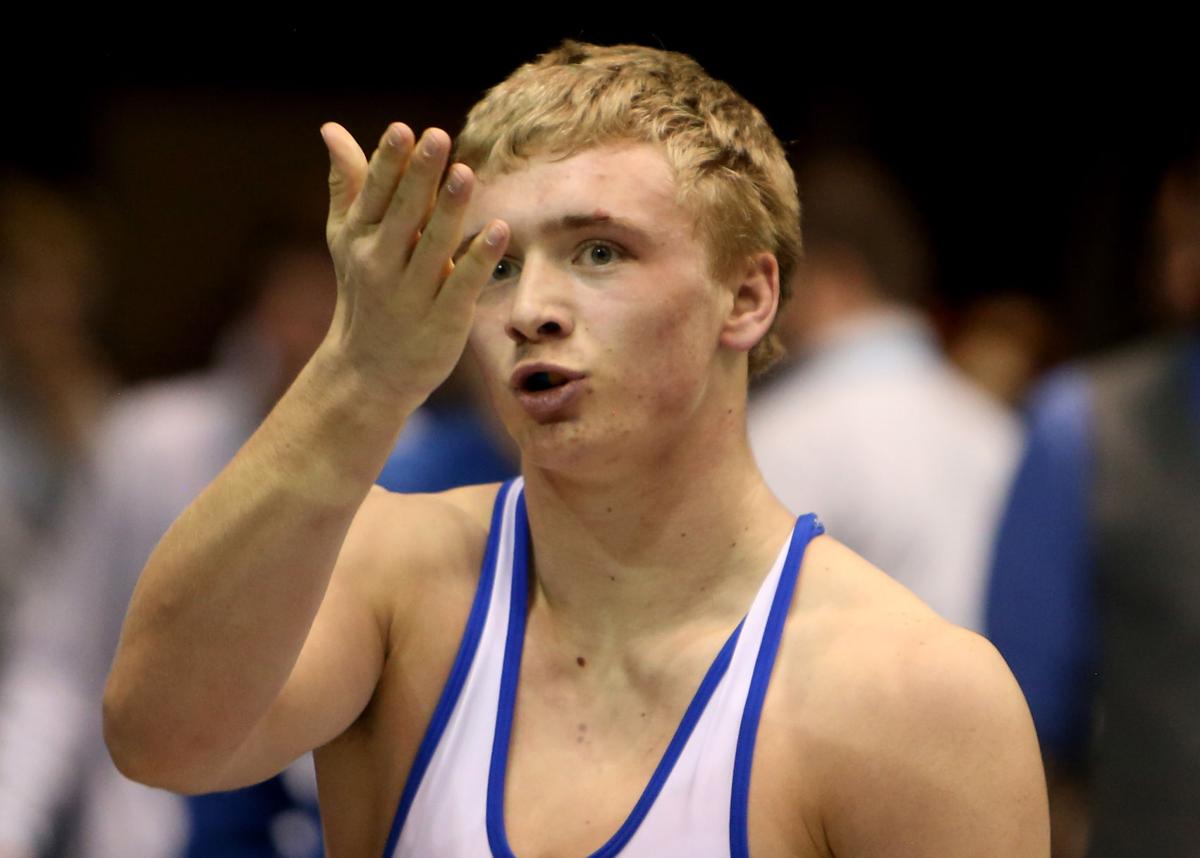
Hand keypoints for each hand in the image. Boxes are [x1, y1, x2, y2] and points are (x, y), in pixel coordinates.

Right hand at [318, 122, 508, 408]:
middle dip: (419, 176)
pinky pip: (462, 284)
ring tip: (465, 173)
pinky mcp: (444, 320)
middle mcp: (381, 264)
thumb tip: (332, 128)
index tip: (403, 130)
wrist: (369, 370)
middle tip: (437, 137)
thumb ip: (348, 184)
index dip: (388, 162)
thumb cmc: (364, 291)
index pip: (375, 193)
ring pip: (433, 247)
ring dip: (450, 210)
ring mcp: (413, 294)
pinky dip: (479, 259)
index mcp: (360, 237)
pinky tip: (498, 229)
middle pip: (403, 214)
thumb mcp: (348, 238)